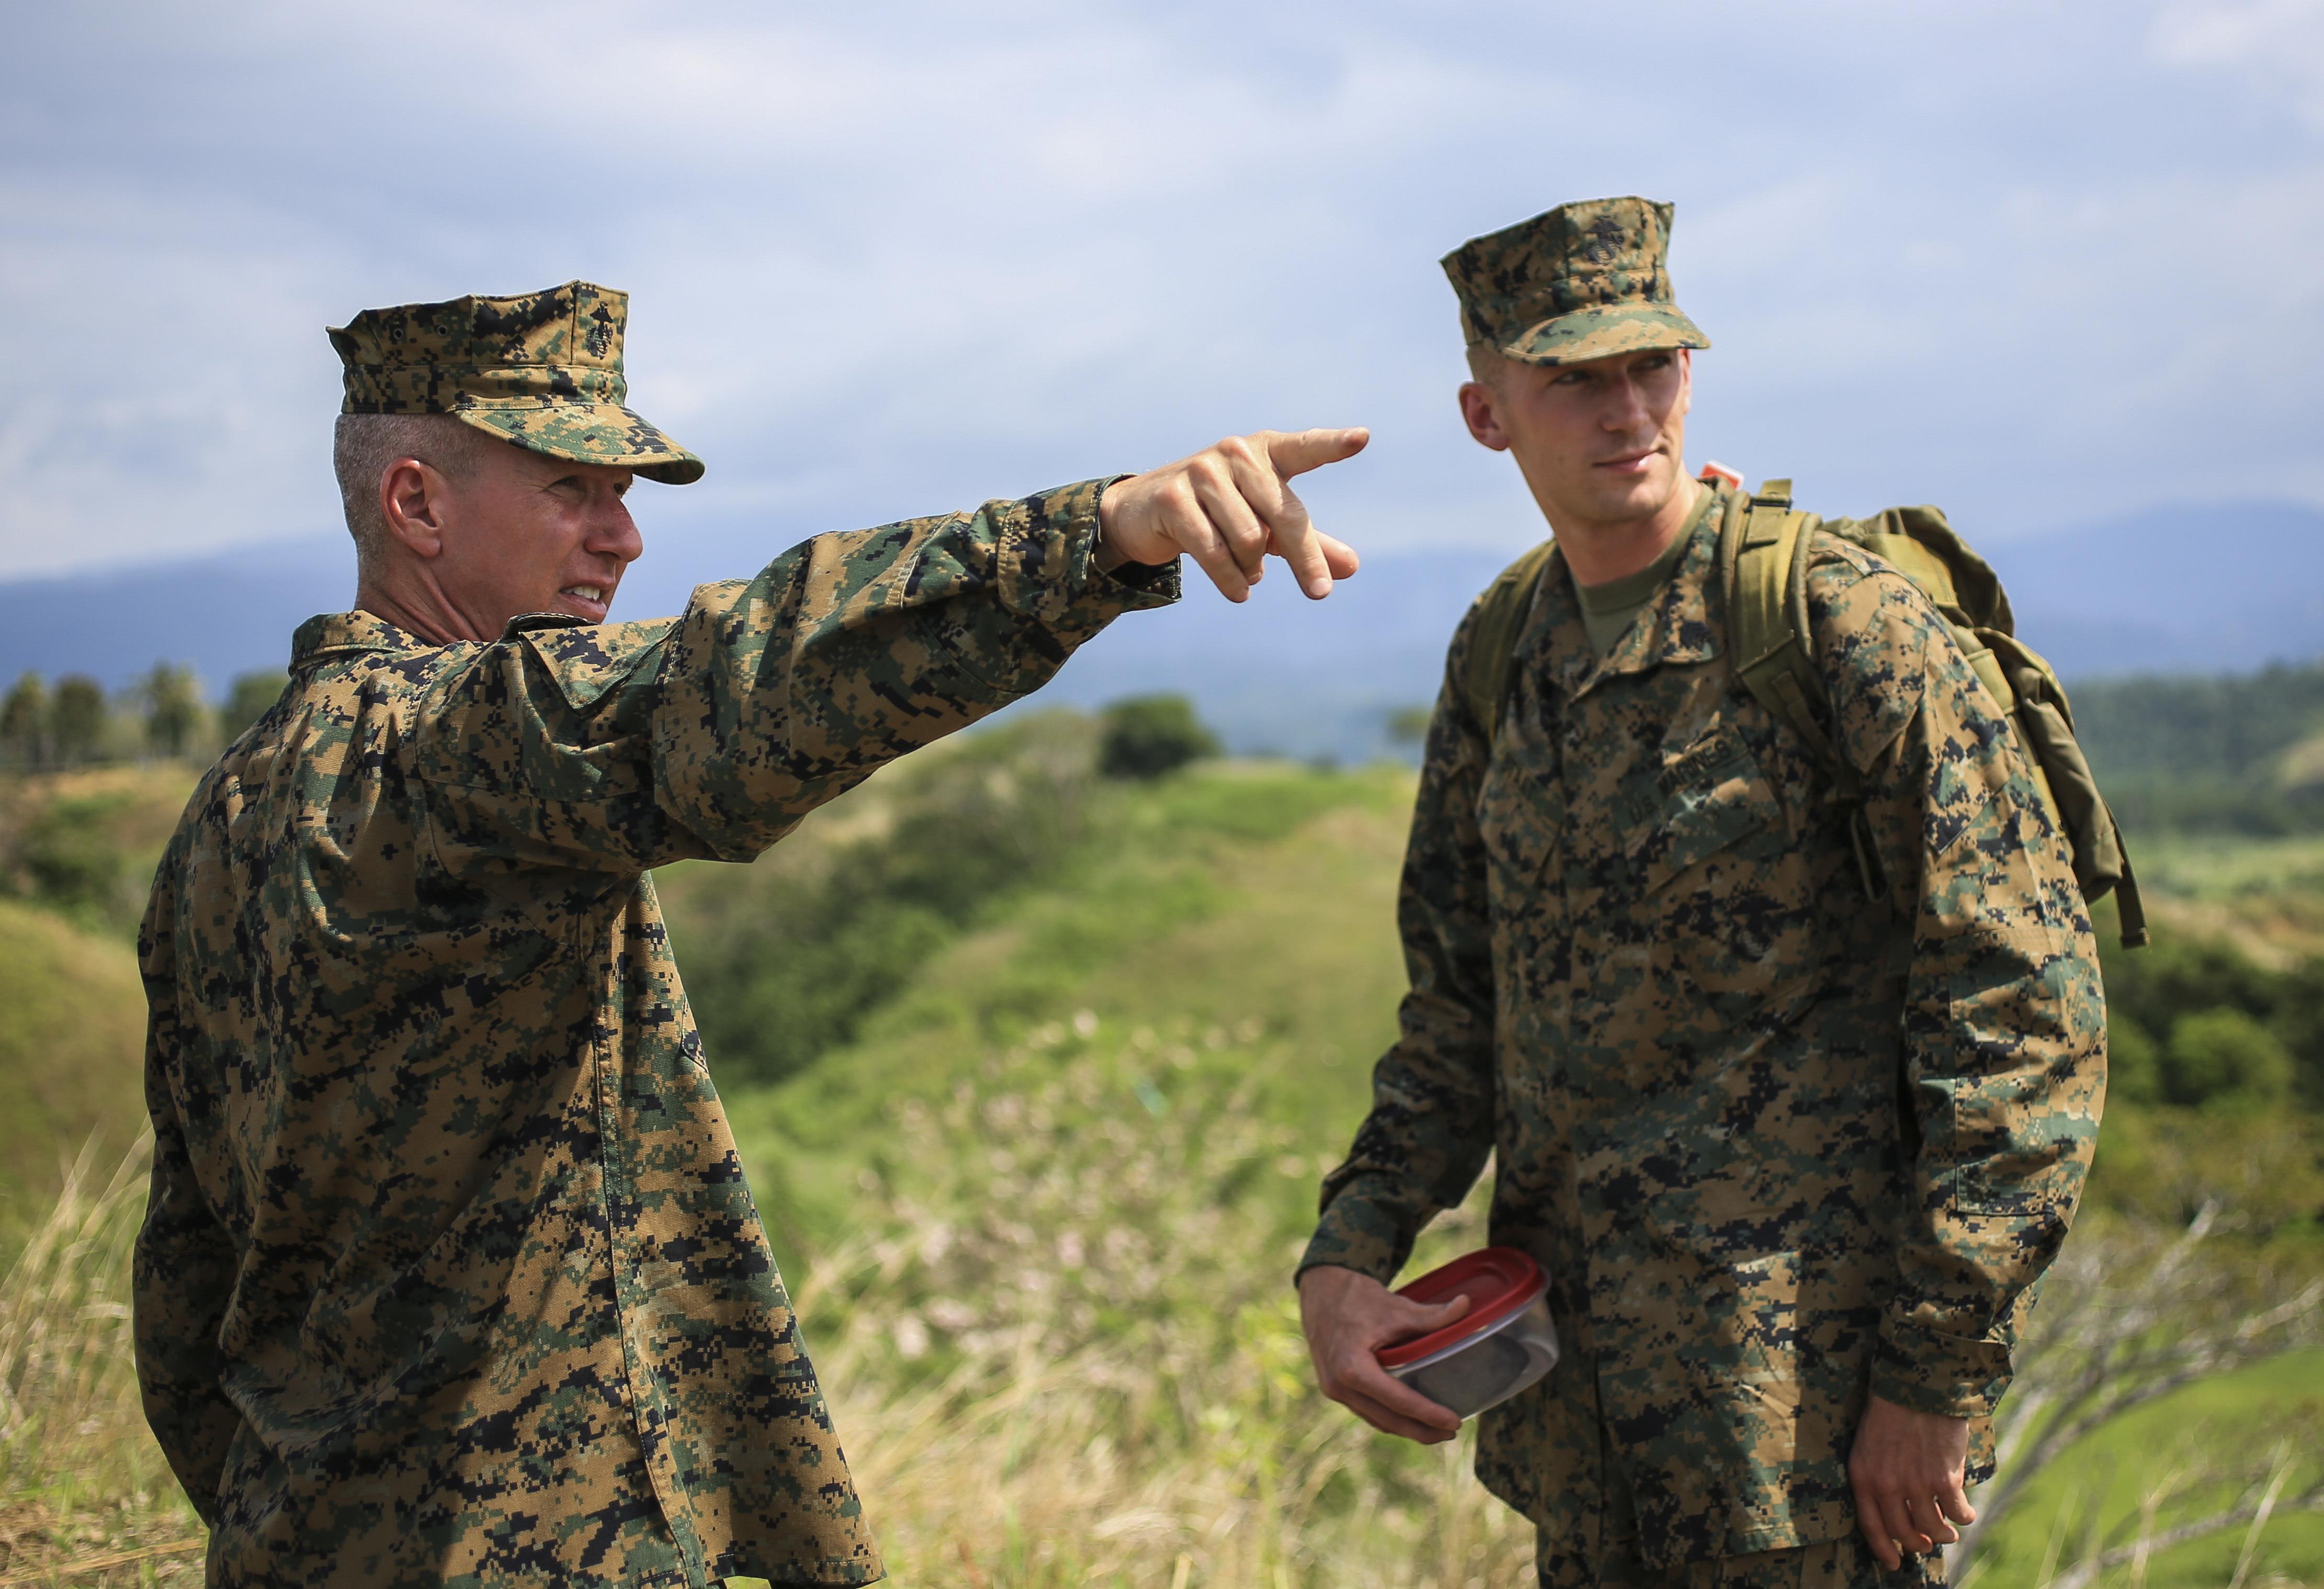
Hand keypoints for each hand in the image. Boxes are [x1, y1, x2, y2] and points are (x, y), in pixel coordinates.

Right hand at [1098, 428, 1366, 601]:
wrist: (1144, 512)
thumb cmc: (1220, 513)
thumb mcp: (1266, 525)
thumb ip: (1308, 542)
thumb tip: (1352, 568)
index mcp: (1265, 451)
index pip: (1305, 447)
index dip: (1333, 444)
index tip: (1362, 438)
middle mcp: (1235, 452)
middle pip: (1282, 515)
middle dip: (1304, 559)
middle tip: (1319, 593)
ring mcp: (1201, 471)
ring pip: (1248, 539)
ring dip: (1253, 569)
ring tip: (1251, 574)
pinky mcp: (1173, 498)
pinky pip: (1214, 552)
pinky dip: (1231, 580)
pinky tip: (1239, 591)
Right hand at [1297, 1264, 1470, 1443]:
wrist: (1320, 1290)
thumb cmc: (1356, 1297)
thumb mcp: (1396, 1307)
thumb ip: (1432, 1315)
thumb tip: (1466, 1305)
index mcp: (1352, 1368)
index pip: (1398, 1401)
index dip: (1429, 1415)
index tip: (1455, 1423)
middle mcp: (1339, 1386)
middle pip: (1388, 1420)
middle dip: (1421, 1431)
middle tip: (1451, 1433)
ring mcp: (1334, 1390)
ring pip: (1376, 1420)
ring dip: (1406, 1429)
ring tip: (1436, 1430)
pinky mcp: (1334, 1388)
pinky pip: (1366, 1411)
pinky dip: (1389, 1417)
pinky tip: (1409, 1416)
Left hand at [1848, 1393, 1975, 1567]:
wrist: (1917, 1385)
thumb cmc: (1891, 1409)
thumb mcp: (1868, 1443)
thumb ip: (1877, 1475)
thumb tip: (1895, 1508)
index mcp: (1863, 1476)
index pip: (1870, 1526)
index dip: (1883, 1549)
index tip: (1893, 1563)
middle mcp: (1887, 1486)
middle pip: (1904, 1533)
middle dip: (1917, 1543)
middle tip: (1927, 1543)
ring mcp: (1916, 1485)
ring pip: (1933, 1529)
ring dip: (1943, 1535)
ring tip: (1949, 1532)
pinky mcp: (1945, 1481)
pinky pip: (1958, 1514)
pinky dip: (1964, 1517)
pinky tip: (1966, 1513)